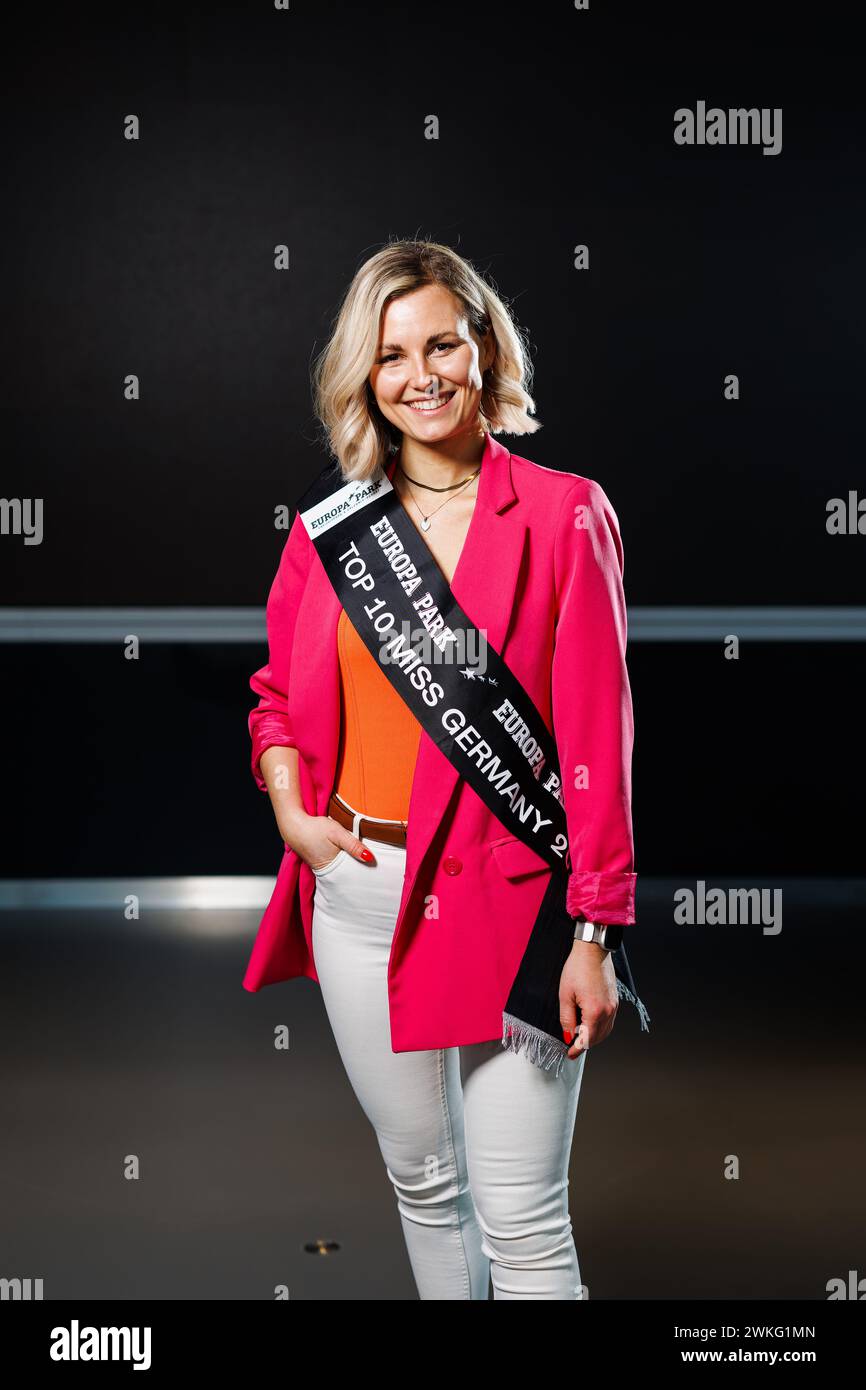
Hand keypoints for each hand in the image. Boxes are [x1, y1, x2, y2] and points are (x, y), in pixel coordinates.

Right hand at [279, 810, 375, 870]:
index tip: (376, 868)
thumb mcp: (337, 833)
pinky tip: (346, 858)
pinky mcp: (318, 862)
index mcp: (332, 868)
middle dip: (358, 872)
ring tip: (362, 863)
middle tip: (372, 867)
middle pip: (347, 875)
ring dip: (350, 867)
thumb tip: (370, 858)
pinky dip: (341, 863)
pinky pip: (334, 866)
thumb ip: (353, 845)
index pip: (353, 875)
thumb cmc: (315, 828)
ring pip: (341, 870)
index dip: (364, 872)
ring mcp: (321, 868)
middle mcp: (326, 871)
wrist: (293, 825)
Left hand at [559, 940, 618, 1059]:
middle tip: (572, 1046)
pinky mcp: (615, 1000)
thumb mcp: (565, 994)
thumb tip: (568, 1034)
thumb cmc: (577, 968)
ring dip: (593, 1037)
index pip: (587, 1040)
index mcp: (595, 1011)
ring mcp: (614, 1006)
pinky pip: (609, 1021)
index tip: (569, 1055)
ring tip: (579, 1036)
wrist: (593, 951)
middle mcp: (608, 1011)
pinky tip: (589, 1024)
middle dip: (585, 1045)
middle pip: (598, 1038)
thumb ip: (567, 1018)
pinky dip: (599, 1027)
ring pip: (605, 1031)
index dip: (577, 1050)